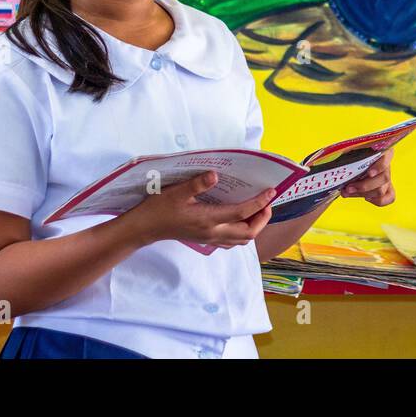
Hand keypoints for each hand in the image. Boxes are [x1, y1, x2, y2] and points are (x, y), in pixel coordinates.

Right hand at [125, 172, 275, 248]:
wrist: (144, 228)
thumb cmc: (158, 208)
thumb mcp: (176, 192)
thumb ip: (197, 184)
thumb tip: (215, 175)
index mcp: (208, 220)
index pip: (242, 213)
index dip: (259, 203)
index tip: (271, 192)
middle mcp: (213, 232)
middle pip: (248, 232)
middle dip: (262, 218)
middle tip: (268, 202)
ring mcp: (209, 239)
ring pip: (241, 239)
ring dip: (254, 226)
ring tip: (259, 210)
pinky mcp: (205, 239)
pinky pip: (232, 241)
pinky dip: (243, 232)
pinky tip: (241, 219)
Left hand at [340, 149, 395, 206]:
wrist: (355, 157)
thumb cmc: (353, 152)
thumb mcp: (351, 148)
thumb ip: (347, 151)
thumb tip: (336, 157)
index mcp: (382, 150)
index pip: (387, 157)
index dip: (380, 166)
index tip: (369, 173)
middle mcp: (387, 164)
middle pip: (384, 178)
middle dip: (364, 186)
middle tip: (348, 188)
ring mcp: (387, 177)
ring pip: (381, 190)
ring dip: (363, 193)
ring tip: (348, 192)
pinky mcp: (387, 187)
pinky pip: (390, 197)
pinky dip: (378, 201)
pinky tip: (365, 198)